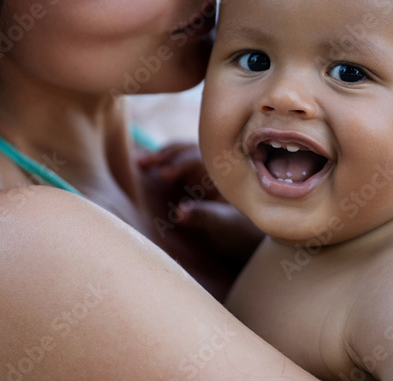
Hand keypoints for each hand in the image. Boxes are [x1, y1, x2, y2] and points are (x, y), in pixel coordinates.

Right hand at [137, 142, 262, 299]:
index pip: (201, 159)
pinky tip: (146, 168)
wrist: (251, 240)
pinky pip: (178, 168)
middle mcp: (214, 168)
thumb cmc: (244, 232)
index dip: (180, 164)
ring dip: (162, 157)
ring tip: (141, 162)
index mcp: (225, 173)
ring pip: (182, 156)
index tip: (164, 174)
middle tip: (145, 162)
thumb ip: (204, 217)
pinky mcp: (194, 182)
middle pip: (189, 151)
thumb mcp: (226, 226)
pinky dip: (163, 165)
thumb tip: (179, 213)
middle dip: (167, 155)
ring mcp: (203, 173)